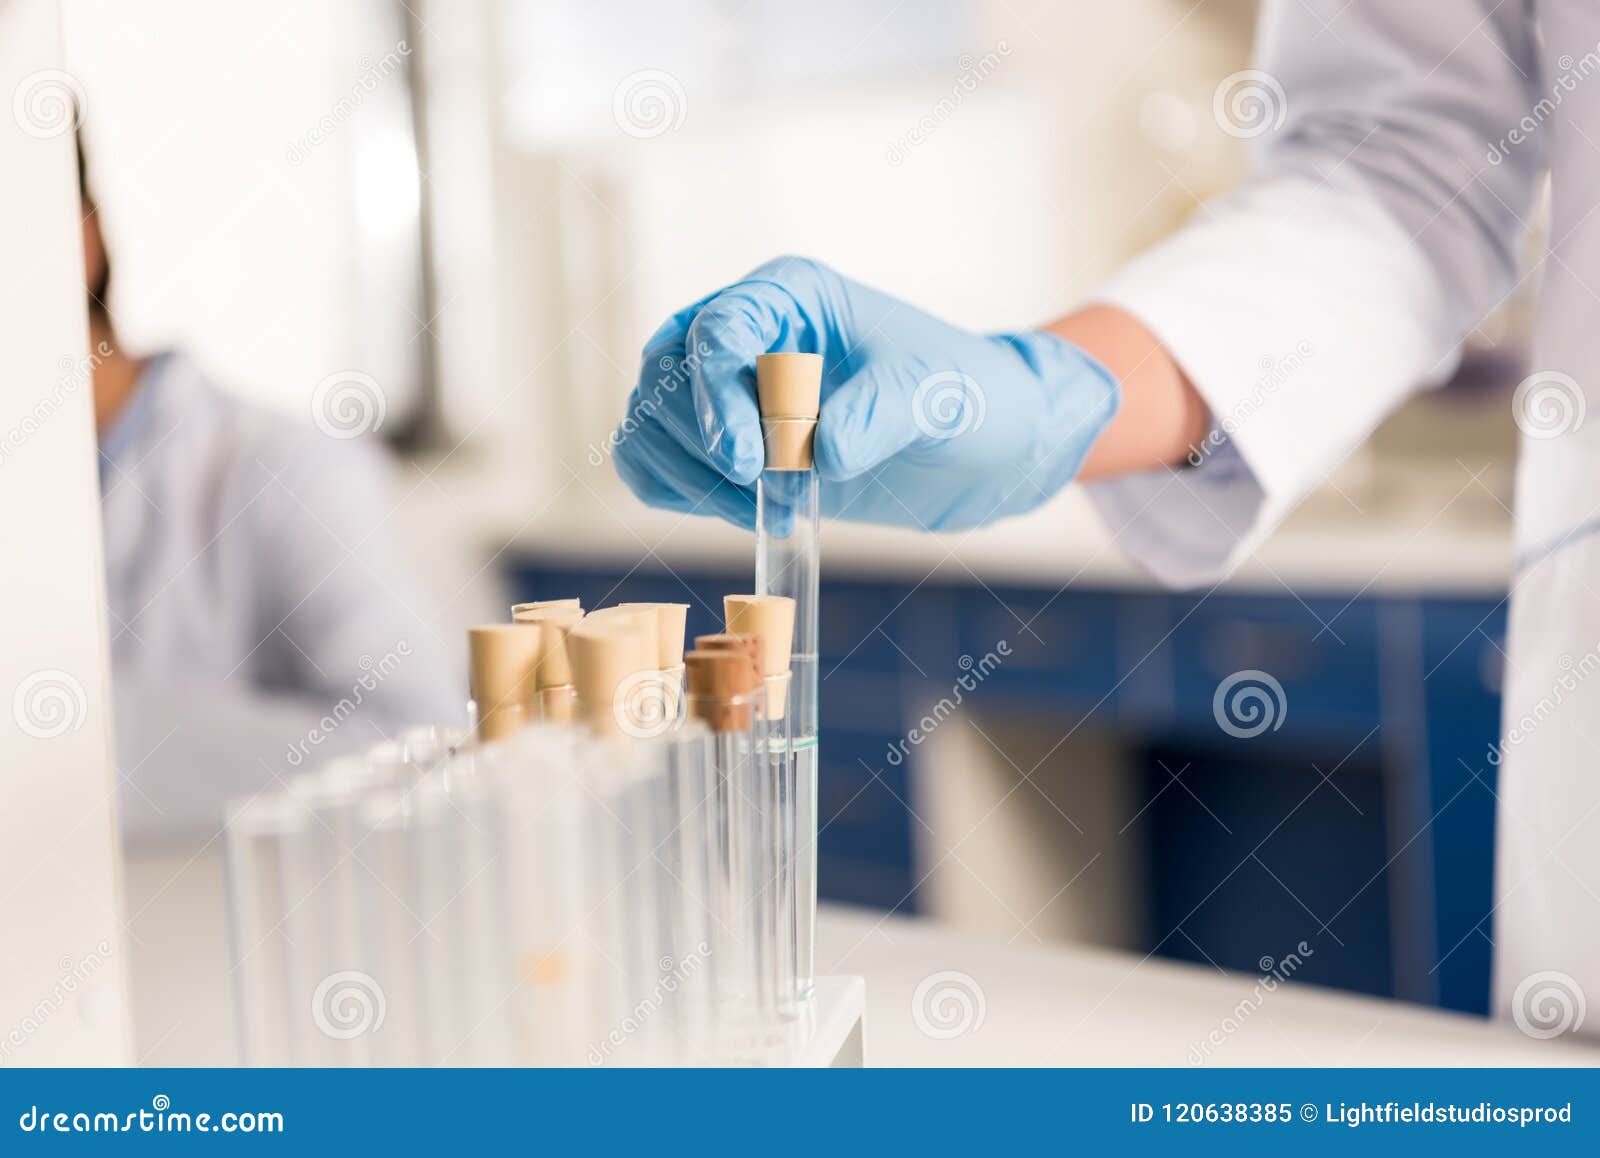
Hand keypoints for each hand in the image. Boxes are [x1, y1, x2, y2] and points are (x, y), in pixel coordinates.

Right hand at [610, 256, 1118, 531]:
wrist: (978, 442)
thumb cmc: (963, 396)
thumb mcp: (935, 397)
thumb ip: (879, 415)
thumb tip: (818, 453)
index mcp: (787, 294)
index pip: (716, 332)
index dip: (716, 398)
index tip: (747, 462)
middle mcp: (742, 332)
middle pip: (665, 378)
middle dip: (705, 444)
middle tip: (775, 488)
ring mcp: (723, 387)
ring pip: (648, 423)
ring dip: (693, 476)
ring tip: (773, 505)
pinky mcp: (721, 441)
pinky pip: (653, 463)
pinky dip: (683, 493)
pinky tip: (749, 512)